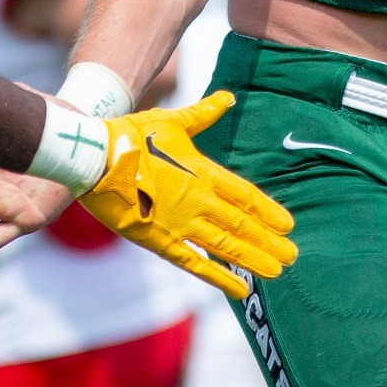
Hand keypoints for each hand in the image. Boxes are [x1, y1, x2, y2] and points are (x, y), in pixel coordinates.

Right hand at [81, 92, 294, 300]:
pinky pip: (193, 263)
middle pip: (240, 225)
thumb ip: (202, 114)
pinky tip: (239, 289)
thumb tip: (228, 97)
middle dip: (268, 241)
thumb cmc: (130, 135)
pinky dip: (218, 277)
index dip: (268, 212)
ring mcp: (178, 222)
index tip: (288, 224)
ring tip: (276, 272)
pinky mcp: (157, 239)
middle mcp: (196, 200)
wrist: (94, 157)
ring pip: (224, 246)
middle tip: (292, 255)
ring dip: (252, 259)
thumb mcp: (170, 121)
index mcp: (201, 171)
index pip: (244, 196)